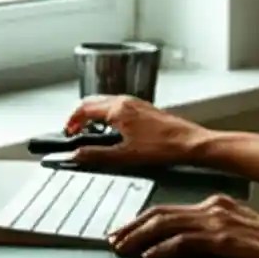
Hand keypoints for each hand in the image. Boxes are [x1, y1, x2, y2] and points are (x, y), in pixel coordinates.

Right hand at [63, 95, 210, 166]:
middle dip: (80, 116)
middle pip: (93, 102)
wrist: (190, 144)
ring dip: (94, 115)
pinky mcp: (145, 109)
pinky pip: (119, 106)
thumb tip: (76, 155)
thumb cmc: (163, 148)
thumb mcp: (124, 156)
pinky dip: (108, 115)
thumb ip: (97, 155)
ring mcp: (136, 103)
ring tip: (91, 133)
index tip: (68, 133)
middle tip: (75, 132)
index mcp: (117, 109)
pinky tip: (113, 131)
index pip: (84, 108)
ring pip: (106, 102)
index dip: (71, 120)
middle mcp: (126, 101)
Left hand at [107, 193, 258, 257]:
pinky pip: (186, 241)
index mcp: (218, 204)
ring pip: (168, 224)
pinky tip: (150, 256)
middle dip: (134, 226)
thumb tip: (180, 244)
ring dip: (140, 236)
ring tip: (124, 248)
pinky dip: (163, 248)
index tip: (125, 231)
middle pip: (163, 212)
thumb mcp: (236, 239)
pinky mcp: (227, 240)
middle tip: (115, 239)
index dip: (143, 220)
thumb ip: (210, 237)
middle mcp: (217, 207)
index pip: (170, 208)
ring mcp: (222, 221)